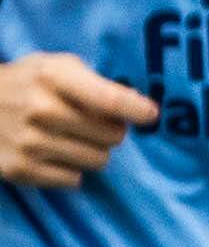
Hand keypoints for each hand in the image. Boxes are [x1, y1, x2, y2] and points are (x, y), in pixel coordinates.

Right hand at [0, 53, 158, 188]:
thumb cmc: (26, 82)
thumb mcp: (56, 67)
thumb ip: (97, 83)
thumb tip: (139, 108)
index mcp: (53, 78)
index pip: (108, 100)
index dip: (136, 110)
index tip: (150, 115)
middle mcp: (41, 111)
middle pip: (112, 136)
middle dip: (111, 131)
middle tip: (94, 125)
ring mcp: (29, 143)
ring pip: (98, 160)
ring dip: (93, 152)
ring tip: (72, 138)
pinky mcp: (20, 169)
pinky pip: (74, 180)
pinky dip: (70, 170)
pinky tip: (54, 154)